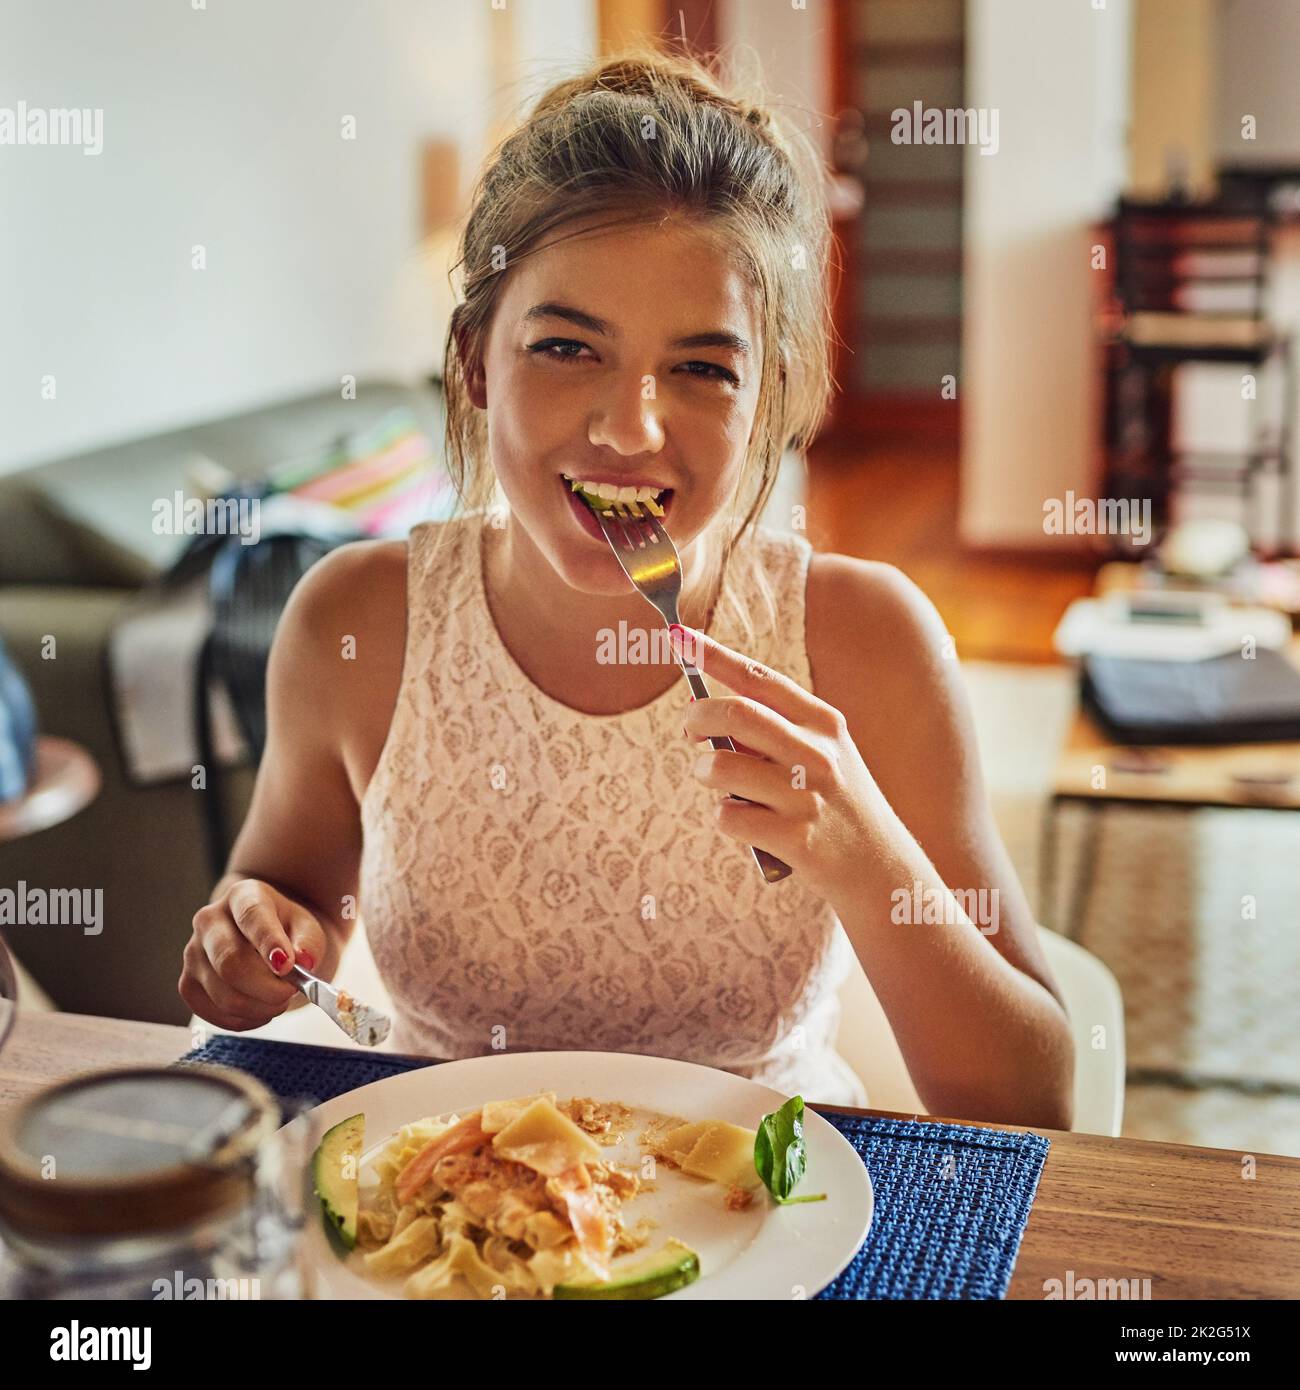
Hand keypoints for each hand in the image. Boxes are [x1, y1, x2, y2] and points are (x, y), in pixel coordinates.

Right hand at [179, 878, 328, 1030]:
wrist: (261, 939)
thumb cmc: (286, 931)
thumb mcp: (306, 927)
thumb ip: (308, 942)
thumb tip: (303, 961)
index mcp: (242, 896)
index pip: (251, 916)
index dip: (268, 942)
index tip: (287, 966)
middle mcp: (209, 921)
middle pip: (230, 962)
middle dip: (267, 988)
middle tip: (290, 993)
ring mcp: (192, 953)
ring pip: (224, 995)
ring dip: (260, 1008)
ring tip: (279, 1000)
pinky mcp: (187, 984)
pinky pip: (214, 1014)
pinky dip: (245, 1020)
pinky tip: (260, 1009)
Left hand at [674, 624, 888, 904]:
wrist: (881, 869)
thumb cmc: (837, 804)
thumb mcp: (824, 754)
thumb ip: (775, 729)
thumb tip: (704, 707)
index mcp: (824, 723)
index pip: (759, 679)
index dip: (713, 656)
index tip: (679, 637)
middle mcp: (819, 753)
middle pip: (736, 713)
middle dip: (697, 717)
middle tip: (690, 730)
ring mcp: (807, 796)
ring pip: (722, 765)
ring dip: (705, 771)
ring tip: (718, 782)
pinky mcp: (796, 838)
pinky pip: (727, 816)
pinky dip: (723, 817)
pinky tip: (743, 822)